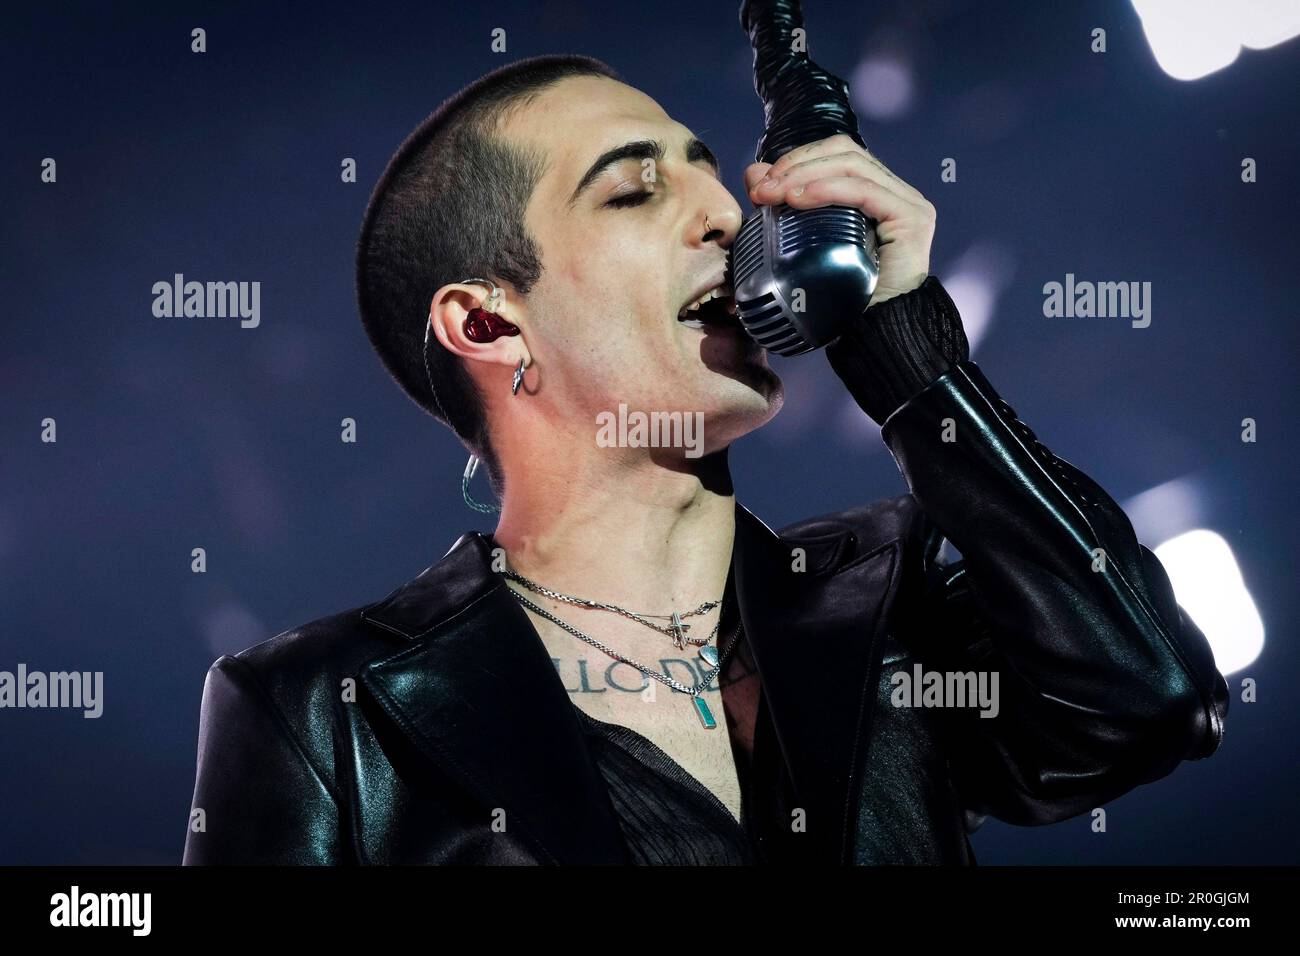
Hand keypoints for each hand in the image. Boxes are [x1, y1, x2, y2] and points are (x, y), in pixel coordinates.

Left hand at [743, 134, 935, 307]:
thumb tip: (753, 173)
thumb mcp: (806, 243)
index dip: (798, 159)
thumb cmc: (842, 296)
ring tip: (774, 194)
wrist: (874, 334)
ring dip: (805, 175)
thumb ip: (785, 205)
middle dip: (796, 165)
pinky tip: (800, 199)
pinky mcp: (912, 219)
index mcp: (876, 193)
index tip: (760, 183)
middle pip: (844, 152)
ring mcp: (908, 204)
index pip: (837, 155)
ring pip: (853, 166)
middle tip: (762, 189)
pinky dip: (828, 189)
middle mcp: (896, 193)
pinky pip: (865, 191)